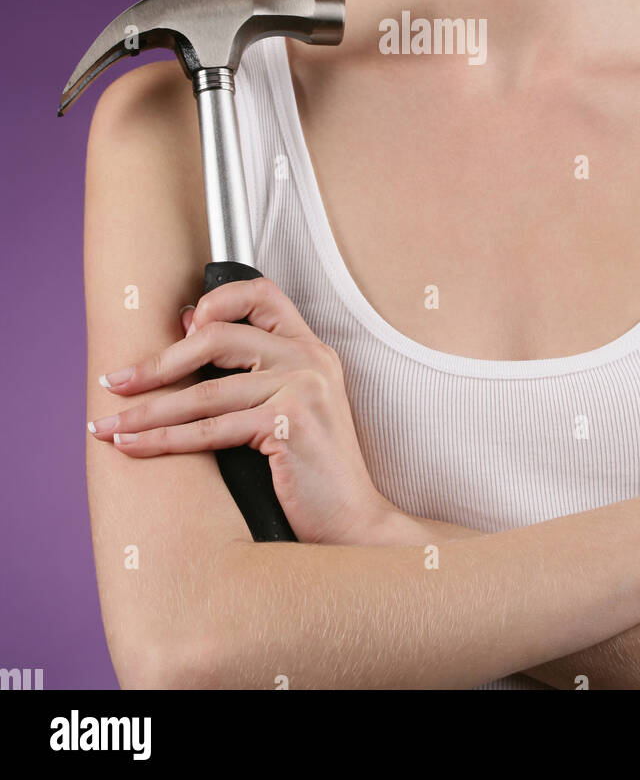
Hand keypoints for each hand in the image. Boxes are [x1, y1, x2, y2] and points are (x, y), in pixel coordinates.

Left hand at [88, 276, 395, 546]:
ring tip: (108, 425)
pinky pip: (211, 429)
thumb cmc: (315, 473)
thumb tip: (184, 333)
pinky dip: (165, 439)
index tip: (177, 327)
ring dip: (147, 411)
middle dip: (157, 363)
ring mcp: (301, 387)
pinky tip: (135, 446)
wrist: (353, 524)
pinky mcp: (289, 423)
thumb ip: (252, 374)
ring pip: (204, 392)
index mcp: (310, 348)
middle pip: (217, 337)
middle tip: (115, 384)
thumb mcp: (291, 407)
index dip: (216, 300)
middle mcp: (309, 358)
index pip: (261, 294)